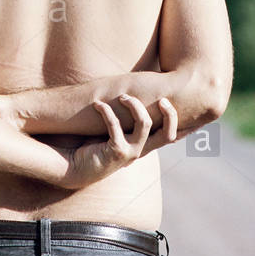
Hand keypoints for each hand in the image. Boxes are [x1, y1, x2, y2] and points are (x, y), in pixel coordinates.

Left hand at [61, 95, 178, 189]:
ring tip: (122, 97)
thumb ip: (125, 117)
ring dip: (134, 104)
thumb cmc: (93, 142)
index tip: (180, 104)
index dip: (180, 124)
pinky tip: (97, 105)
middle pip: (167, 135)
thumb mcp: (115, 129)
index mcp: (143, 144)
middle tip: (161, 99)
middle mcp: (140, 150)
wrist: (74, 165)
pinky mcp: (115, 152)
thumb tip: (131, 90)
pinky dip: (106, 110)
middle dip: (169, 114)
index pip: (169, 136)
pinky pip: (115, 125)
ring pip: (145, 123)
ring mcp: (129, 153)